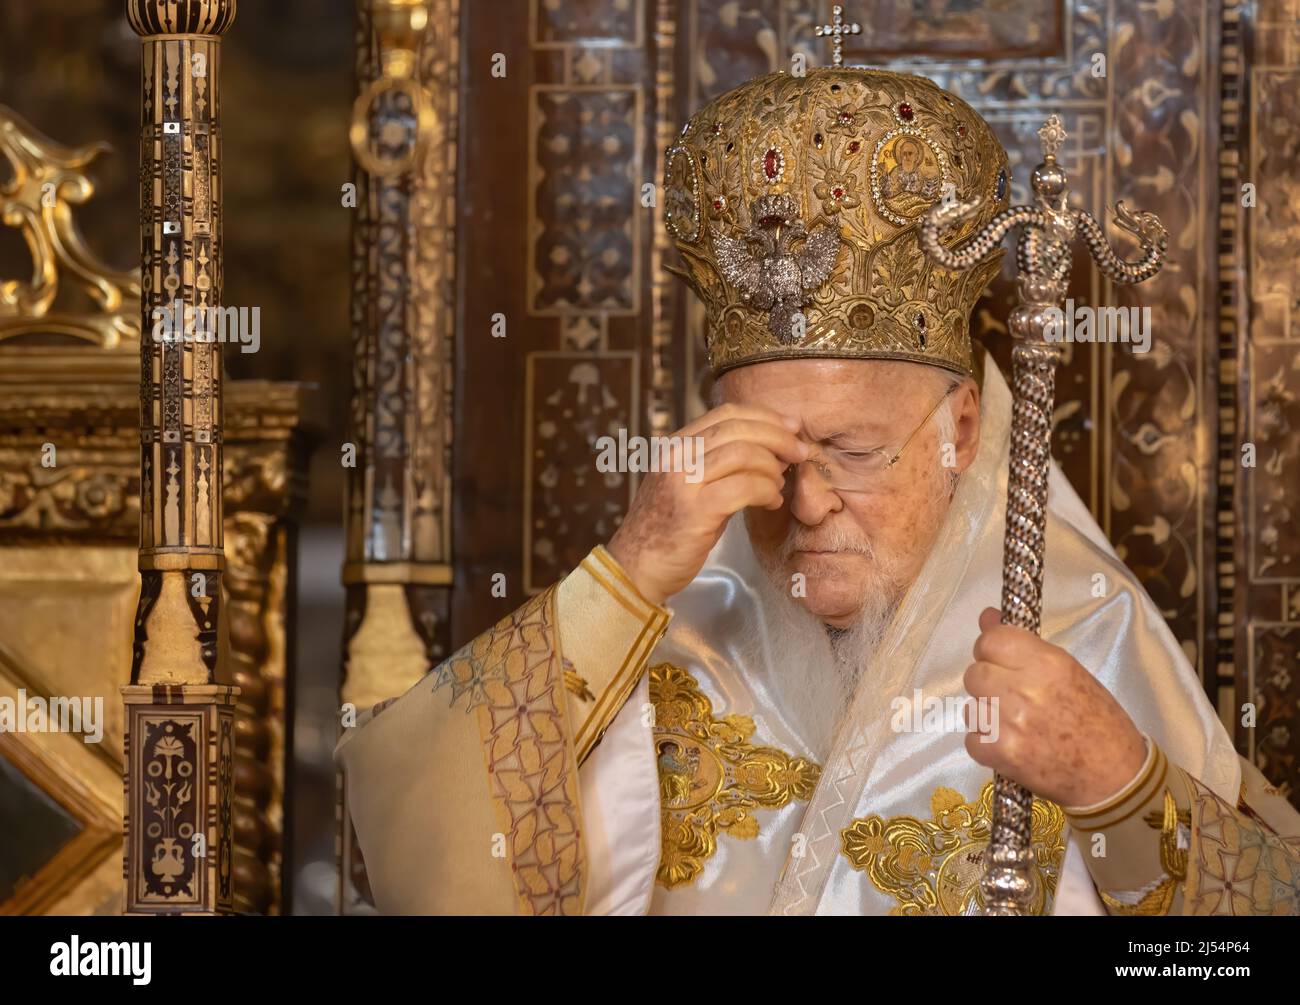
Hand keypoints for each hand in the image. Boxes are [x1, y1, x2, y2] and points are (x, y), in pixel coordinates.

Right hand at [607, 403, 806, 604]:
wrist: (635, 568)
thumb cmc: (667, 530)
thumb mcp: (686, 484)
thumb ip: (715, 463)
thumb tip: (766, 448)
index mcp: (674, 445)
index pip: (727, 414)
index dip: (765, 416)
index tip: (791, 427)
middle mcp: (675, 457)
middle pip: (738, 428)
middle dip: (778, 437)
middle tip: (799, 452)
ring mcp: (683, 482)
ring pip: (743, 454)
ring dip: (772, 467)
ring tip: (779, 484)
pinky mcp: (695, 511)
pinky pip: (745, 487)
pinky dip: (766, 491)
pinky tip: (771, 502)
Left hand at [963, 606, 1147, 807]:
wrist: (1116, 777)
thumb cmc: (1099, 721)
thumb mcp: (1069, 672)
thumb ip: (1025, 646)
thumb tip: (986, 616)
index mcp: (1047, 663)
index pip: (990, 640)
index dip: (990, 650)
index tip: (1000, 661)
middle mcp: (1024, 689)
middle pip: (974, 674)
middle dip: (988, 684)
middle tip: (1012, 698)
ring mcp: (1010, 723)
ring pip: (971, 707)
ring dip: (988, 715)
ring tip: (1017, 725)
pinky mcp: (1000, 754)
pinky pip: (973, 739)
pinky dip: (988, 744)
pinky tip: (1014, 746)